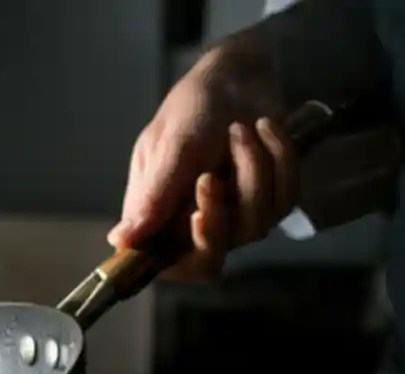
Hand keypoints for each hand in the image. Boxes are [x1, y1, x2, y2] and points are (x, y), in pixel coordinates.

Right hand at [108, 55, 297, 280]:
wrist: (238, 77)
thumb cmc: (192, 107)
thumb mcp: (171, 145)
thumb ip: (154, 194)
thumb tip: (120, 240)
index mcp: (158, 217)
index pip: (164, 266)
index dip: (178, 259)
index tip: (192, 216)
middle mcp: (193, 225)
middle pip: (209, 261)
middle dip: (216, 219)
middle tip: (210, 177)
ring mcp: (234, 216)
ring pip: (254, 224)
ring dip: (251, 170)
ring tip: (239, 129)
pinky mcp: (271, 200)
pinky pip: (284, 198)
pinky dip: (278, 158)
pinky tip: (264, 128)